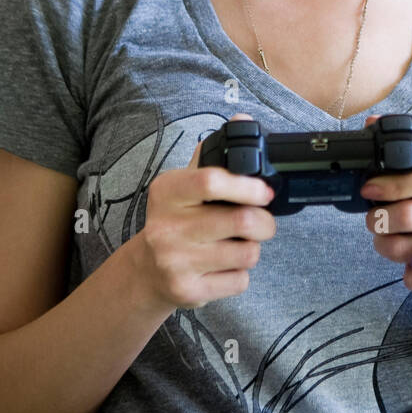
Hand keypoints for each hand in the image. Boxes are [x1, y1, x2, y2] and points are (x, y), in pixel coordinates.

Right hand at [129, 114, 276, 311]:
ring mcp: (176, 262)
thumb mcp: (182, 186)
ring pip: (247, 254)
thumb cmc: (175, 221)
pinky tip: (224, 267)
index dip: (247, 185)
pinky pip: (240, 281)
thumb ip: (212, 158)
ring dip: (253, 249)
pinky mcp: (188, 291)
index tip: (265, 191)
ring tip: (238, 245)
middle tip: (263, 222)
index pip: (211, 181)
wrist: (146, 271)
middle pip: (241, 221)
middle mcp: (167, 227)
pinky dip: (241, 274)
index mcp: (167, 192)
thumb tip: (241, 121)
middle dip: (265, 223)